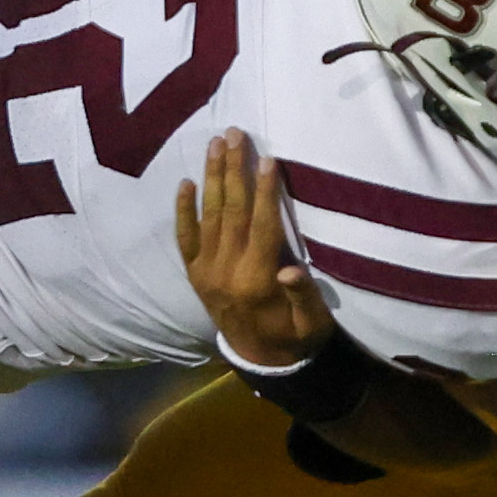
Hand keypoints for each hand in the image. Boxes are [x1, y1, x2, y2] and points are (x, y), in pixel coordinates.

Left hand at [175, 128, 331, 366]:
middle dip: (234, 170)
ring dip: (212, 177)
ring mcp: (205, 273)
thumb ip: (304, 296)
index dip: (265, 191)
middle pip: (231, 212)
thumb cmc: (296, 338)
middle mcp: (226, 273)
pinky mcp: (194, 276)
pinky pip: (185, 239)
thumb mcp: (313, 324)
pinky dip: (183, 210)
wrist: (261, 363)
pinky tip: (185, 182)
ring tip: (215, 143)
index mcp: (257, 282)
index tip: (267, 158)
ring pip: (208, 217)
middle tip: (236, 133)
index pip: (261, 226)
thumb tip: (291, 271)